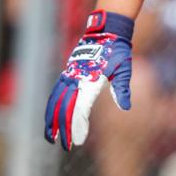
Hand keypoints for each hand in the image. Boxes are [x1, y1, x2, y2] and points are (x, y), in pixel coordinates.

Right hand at [43, 10, 133, 150]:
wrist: (107, 31)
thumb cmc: (117, 51)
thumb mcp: (124, 70)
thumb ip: (122, 89)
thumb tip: (125, 107)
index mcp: (90, 79)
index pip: (80, 108)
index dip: (76, 125)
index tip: (76, 141)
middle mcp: (76, 77)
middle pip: (64, 107)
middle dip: (61, 127)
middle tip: (61, 145)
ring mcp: (70, 73)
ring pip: (56, 99)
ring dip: (51, 118)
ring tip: (50, 135)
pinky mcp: (68, 71)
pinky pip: (57, 91)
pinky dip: (53, 104)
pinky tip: (51, 115)